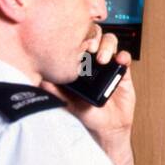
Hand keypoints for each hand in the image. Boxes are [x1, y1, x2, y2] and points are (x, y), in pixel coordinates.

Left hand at [40, 28, 135, 145]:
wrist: (107, 128)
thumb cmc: (85, 114)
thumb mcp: (66, 102)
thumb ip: (54, 89)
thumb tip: (39, 78)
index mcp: (79, 64)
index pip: (78, 41)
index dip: (77, 37)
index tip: (75, 44)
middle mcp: (93, 61)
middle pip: (95, 36)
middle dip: (93, 37)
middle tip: (90, 47)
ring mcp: (108, 64)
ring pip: (110, 42)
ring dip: (107, 45)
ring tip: (102, 59)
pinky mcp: (122, 72)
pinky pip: (124, 57)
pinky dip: (123, 56)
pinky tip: (119, 61)